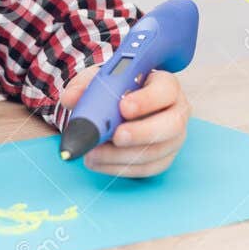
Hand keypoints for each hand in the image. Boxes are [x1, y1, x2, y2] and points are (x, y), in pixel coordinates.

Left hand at [57, 66, 189, 177]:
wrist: (120, 107)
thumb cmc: (116, 90)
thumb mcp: (100, 80)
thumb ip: (85, 86)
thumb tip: (71, 98)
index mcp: (165, 84)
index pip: (166, 89)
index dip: (147, 99)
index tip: (123, 106)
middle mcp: (176, 111)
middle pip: (171, 124)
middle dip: (141, 133)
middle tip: (116, 136)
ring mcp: (173, 137)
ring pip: (157, 151)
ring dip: (123, 156)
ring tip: (94, 153)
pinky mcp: (164, 158)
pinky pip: (147, 169)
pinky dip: (120, 168)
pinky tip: (99, 162)